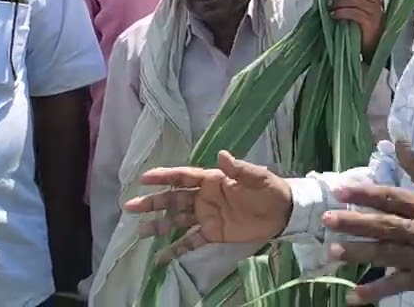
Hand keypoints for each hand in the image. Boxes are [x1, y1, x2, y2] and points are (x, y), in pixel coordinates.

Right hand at [122, 151, 291, 261]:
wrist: (283, 212)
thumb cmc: (269, 190)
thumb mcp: (257, 177)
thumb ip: (239, 169)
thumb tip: (222, 155)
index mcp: (213, 180)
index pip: (184, 177)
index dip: (165, 176)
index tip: (144, 178)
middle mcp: (205, 197)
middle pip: (174, 199)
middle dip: (153, 202)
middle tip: (130, 206)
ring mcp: (207, 216)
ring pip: (177, 220)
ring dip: (159, 225)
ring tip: (139, 232)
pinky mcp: (213, 233)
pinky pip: (190, 242)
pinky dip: (176, 250)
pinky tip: (160, 259)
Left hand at [323, 142, 413, 304]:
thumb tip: (399, 142)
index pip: (390, 198)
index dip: (364, 194)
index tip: (340, 190)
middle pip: (382, 225)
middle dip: (353, 222)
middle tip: (327, 220)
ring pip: (384, 253)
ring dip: (359, 253)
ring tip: (333, 251)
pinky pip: (395, 285)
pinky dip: (375, 291)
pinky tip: (353, 296)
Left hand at [330, 0, 384, 59]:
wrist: (372, 48)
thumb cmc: (363, 27)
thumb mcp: (362, 9)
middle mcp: (378, 2)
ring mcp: (375, 13)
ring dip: (339, 1)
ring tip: (331, 5)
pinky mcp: (370, 23)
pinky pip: (354, 12)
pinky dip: (341, 12)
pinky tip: (334, 15)